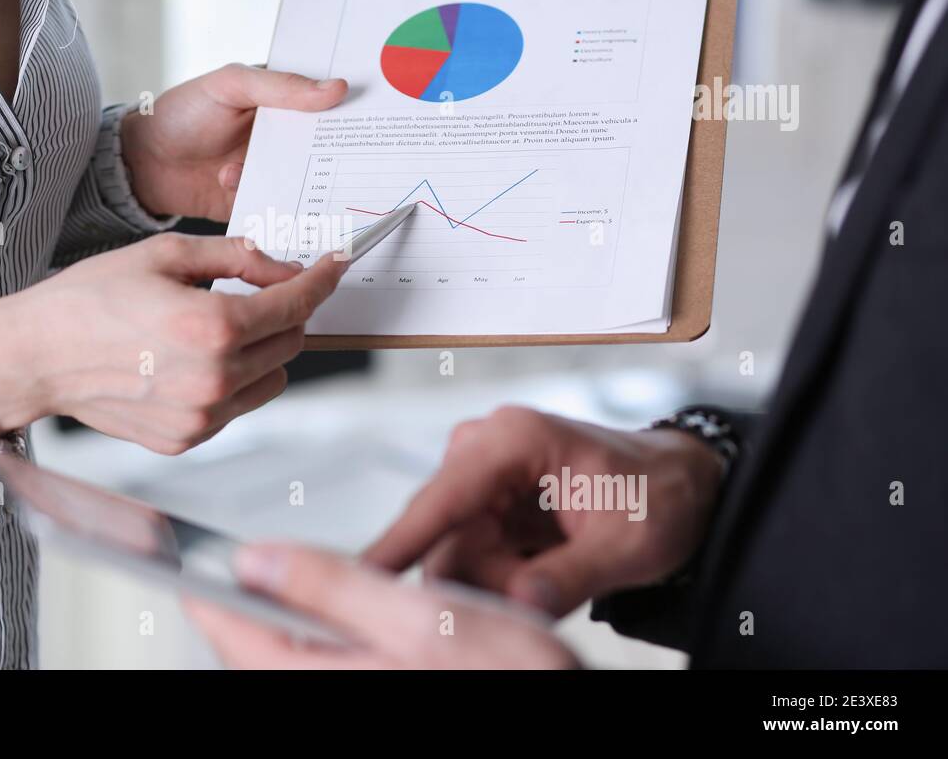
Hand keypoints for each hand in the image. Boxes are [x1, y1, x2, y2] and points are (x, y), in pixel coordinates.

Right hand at [0, 235, 344, 453]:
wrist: (35, 357)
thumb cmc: (89, 300)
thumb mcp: (166, 255)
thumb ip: (238, 258)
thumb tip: (286, 270)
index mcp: (212, 326)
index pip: (296, 304)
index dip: (323, 280)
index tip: (335, 266)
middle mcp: (214, 379)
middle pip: (292, 342)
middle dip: (287, 311)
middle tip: (261, 289)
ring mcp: (202, 416)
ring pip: (274, 378)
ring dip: (264, 349)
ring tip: (218, 328)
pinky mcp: (187, 438)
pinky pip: (238, 406)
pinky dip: (233, 380)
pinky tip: (191, 360)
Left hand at [120, 63, 348, 221]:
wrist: (144, 166)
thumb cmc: (183, 114)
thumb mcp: (230, 86)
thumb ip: (280, 88)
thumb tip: (335, 88)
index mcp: (284, 101)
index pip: (330, 101)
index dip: (356, 106)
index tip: (383, 110)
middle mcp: (287, 137)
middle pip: (330, 145)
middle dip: (345, 151)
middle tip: (368, 155)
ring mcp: (277, 171)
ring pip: (314, 179)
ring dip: (317, 182)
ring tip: (314, 181)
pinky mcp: (265, 201)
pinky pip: (289, 207)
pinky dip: (291, 207)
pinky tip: (284, 202)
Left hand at [185, 544, 578, 668]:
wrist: (562, 704)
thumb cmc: (509, 678)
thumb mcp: (420, 615)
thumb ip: (333, 587)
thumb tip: (253, 561)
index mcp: (323, 682)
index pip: (234, 634)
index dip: (205, 586)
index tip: (176, 552)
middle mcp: (326, 695)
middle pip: (255, 648)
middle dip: (239, 601)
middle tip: (222, 558)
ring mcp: (353, 694)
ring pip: (287, 657)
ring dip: (274, 616)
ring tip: (265, 579)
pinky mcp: (375, 691)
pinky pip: (320, 666)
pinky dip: (312, 634)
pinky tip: (327, 611)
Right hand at [364, 407, 723, 615]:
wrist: (680, 488)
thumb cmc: (660, 496)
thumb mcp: (628, 543)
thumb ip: (568, 576)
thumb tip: (518, 606)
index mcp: (515, 439)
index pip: (443, 497)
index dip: (402, 540)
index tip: (364, 574)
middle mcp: (483, 448)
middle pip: (446, 536)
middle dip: (487, 577)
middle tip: (543, 588)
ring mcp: (479, 474)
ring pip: (456, 551)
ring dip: (499, 579)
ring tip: (558, 573)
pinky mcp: (483, 501)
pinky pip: (472, 554)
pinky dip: (504, 575)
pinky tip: (545, 567)